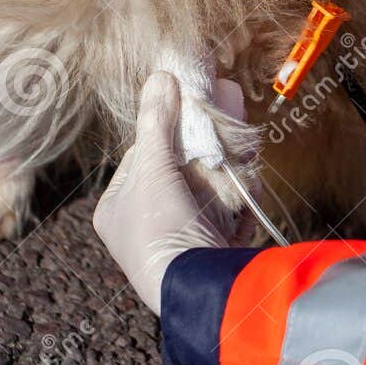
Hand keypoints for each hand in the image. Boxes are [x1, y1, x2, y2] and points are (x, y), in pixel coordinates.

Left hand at [94, 72, 245, 313]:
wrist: (198, 288)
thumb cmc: (158, 227)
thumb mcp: (152, 166)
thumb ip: (157, 120)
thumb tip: (160, 76)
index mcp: (116, 210)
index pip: (142, 156)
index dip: (168, 130)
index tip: (190, 105)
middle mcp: (143, 227)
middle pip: (178, 169)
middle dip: (205, 142)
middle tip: (226, 106)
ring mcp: (179, 240)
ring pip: (207, 188)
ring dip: (227, 166)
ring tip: (243, 144)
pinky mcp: (212, 250)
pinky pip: (226, 211)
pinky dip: (239, 196)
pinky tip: (249, 179)